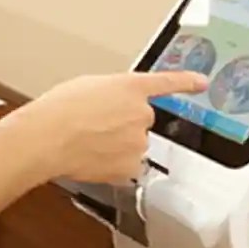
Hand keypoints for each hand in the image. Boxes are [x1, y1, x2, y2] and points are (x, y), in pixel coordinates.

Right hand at [7, 71, 208, 184]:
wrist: (47, 137)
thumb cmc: (58, 109)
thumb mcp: (87, 85)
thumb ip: (110, 92)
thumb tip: (112, 103)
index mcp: (130, 87)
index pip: (166, 83)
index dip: (186, 82)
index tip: (202, 82)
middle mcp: (141, 113)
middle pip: (140, 119)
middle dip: (123, 122)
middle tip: (95, 124)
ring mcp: (138, 141)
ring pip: (132, 143)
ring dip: (116, 143)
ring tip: (88, 140)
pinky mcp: (130, 165)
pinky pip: (125, 164)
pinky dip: (112, 163)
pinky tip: (91, 156)